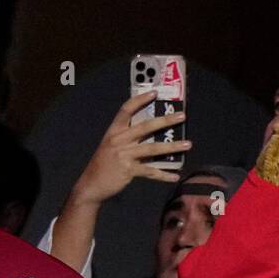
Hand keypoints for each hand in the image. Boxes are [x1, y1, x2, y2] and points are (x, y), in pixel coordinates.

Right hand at [69, 94, 192, 206]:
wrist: (91, 184)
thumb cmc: (104, 164)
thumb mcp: (112, 146)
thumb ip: (128, 138)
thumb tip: (153, 133)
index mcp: (114, 131)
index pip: (126, 110)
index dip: (140, 100)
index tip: (154, 92)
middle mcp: (119, 140)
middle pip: (145, 126)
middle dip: (165, 120)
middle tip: (182, 116)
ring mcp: (124, 155)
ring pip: (153, 148)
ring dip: (172, 147)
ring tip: (187, 145)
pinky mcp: (128, 170)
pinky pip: (151, 171)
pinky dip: (164, 174)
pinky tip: (175, 176)